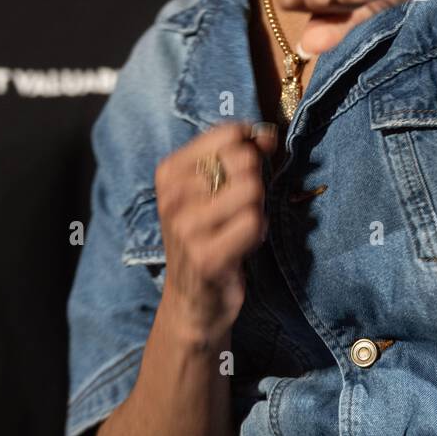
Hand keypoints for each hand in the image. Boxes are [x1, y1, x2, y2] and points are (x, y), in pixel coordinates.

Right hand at [154, 121, 278, 338]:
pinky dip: (258, 233)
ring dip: (257, 209)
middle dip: (255, 182)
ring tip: (240, 227)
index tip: (251, 165)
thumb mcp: (212, 189)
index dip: (253, 145)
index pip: (228, 134)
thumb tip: (266, 135)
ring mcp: (187, 227)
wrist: (193, 301)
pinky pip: (254, 222)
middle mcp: (172, 196)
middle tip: (240, 208)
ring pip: (252, 190)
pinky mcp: (207, 256)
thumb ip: (239, 155)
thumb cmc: (208, 236)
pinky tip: (242, 246)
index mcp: (170, 172)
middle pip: (244, 161)